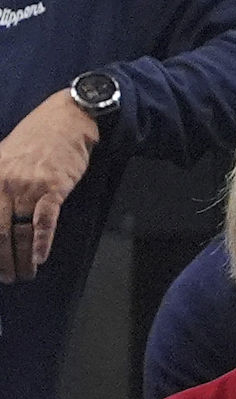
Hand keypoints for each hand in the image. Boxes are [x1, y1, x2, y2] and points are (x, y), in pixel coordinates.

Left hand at [0, 92, 99, 282]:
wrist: (65, 121)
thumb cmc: (35, 140)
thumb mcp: (2, 157)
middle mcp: (4, 184)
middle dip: (1, 259)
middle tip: (6, 278)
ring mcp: (28, 187)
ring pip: (19, 230)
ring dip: (21, 257)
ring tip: (23, 274)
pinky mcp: (53, 188)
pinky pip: (44, 220)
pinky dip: (41, 241)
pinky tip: (40, 258)